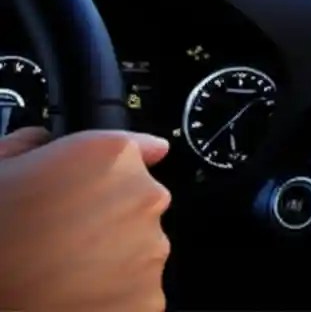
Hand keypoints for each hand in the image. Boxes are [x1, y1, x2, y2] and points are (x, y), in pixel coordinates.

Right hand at [0, 127, 172, 311]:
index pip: (139, 150)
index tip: (99, 183)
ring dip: (113, 254)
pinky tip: (75, 292)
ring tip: (64, 267)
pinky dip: (115, 292)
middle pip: (139, 202)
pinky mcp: (150, 296)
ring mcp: (151, 250)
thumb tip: (45, 140)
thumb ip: (34, 144)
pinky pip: (139, 288)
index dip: (111, 170)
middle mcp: (143, 197)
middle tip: (64, 234)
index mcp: (111, 156)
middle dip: (108, 215)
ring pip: (141, 246)